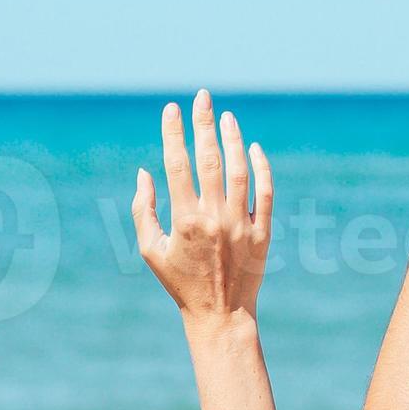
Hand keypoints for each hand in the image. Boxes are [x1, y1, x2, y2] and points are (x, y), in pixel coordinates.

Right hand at [133, 90, 270, 324]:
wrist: (220, 313)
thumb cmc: (181, 282)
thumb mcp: (150, 251)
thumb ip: (143, 210)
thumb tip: (144, 171)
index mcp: (184, 221)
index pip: (178, 165)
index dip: (174, 133)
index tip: (172, 108)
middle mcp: (214, 218)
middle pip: (210, 159)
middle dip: (204, 124)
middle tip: (203, 96)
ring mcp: (241, 224)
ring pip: (239, 170)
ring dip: (233, 139)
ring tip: (226, 116)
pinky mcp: (262, 232)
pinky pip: (265, 192)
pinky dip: (261, 168)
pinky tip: (253, 148)